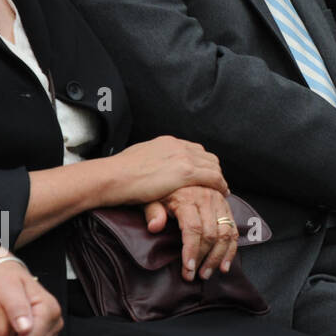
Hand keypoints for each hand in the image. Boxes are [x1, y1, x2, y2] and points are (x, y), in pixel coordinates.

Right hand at [105, 136, 227, 207]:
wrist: (112, 176)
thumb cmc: (117, 173)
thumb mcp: (137, 160)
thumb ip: (150, 162)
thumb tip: (150, 168)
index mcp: (167, 142)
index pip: (193, 149)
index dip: (202, 162)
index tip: (205, 171)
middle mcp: (178, 146)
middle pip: (206, 156)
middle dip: (213, 169)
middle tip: (216, 182)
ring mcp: (184, 157)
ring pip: (213, 166)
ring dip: (218, 177)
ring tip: (220, 189)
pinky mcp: (186, 172)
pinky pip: (213, 177)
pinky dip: (220, 184)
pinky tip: (222, 192)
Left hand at [143, 186, 238, 281]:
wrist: (176, 172)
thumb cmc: (160, 190)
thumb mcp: (150, 197)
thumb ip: (153, 212)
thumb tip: (155, 227)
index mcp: (188, 197)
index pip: (193, 229)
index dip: (191, 250)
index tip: (187, 269)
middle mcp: (207, 198)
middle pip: (211, 234)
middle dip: (203, 258)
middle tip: (194, 275)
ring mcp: (219, 202)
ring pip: (226, 233)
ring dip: (218, 257)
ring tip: (207, 273)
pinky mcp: (225, 206)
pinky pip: (233, 229)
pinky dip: (231, 249)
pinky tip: (224, 265)